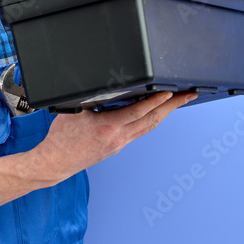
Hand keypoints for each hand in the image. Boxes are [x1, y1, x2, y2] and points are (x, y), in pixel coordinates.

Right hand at [29, 92, 196, 182]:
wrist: (55, 163)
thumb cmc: (61, 139)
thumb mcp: (74, 110)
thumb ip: (90, 95)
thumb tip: (100, 79)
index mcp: (108, 128)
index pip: (138, 111)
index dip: (156, 101)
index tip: (170, 92)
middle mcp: (118, 138)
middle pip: (152, 120)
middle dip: (173, 107)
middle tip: (188, 95)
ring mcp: (119, 144)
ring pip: (148, 127)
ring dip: (165, 113)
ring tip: (178, 102)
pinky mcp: (116, 147)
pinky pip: (139, 131)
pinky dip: (151, 120)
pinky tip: (154, 113)